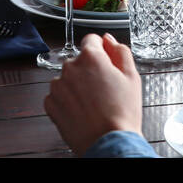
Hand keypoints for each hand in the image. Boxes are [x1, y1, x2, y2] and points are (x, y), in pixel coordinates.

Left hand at [44, 33, 142, 153]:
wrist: (108, 143)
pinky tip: (82, 111)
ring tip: (93, 104)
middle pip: (80, 61)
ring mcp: (58, 86)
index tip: (106, 62)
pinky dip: (67, 101)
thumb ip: (120, 51)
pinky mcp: (51, 103)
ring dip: (77, 86)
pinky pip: (58, 95)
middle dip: (90, 71)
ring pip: (68, 78)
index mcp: (91, 57)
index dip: (101, 50)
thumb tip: (109, 40)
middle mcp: (70, 67)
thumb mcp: (132, 77)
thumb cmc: (122, 113)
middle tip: (104, 90)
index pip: (91, 40)